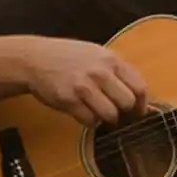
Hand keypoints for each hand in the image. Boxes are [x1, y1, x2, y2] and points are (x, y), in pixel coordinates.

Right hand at [23, 38, 149, 127]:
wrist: (34, 59)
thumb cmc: (69, 58)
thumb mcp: (98, 55)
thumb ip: (118, 72)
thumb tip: (140, 96)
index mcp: (111, 60)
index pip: (139, 87)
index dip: (142, 104)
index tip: (138, 111)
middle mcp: (100, 72)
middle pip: (127, 103)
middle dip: (125, 113)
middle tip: (118, 115)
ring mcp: (83, 86)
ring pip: (110, 114)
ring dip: (107, 119)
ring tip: (99, 113)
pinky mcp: (68, 100)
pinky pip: (89, 120)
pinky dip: (89, 121)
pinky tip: (84, 112)